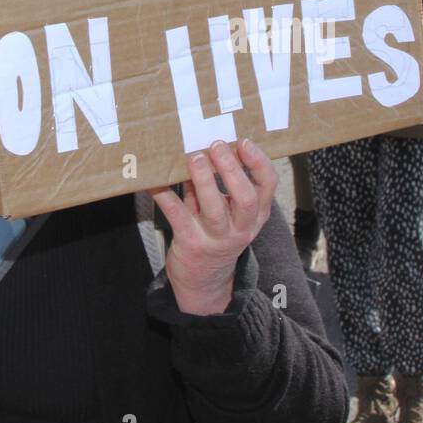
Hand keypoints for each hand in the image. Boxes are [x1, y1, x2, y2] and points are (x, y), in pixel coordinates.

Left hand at [152, 139, 277, 315]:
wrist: (204, 280)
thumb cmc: (216, 233)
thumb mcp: (229, 212)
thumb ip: (221, 184)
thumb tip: (205, 144)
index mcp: (256, 214)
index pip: (267, 186)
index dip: (258, 163)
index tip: (243, 142)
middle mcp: (241, 228)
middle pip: (245, 198)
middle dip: (231, 169)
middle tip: (216, 145)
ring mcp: (217, 238)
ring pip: (214, 208)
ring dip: (204, 180)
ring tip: (195, 158)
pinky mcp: (191, 243)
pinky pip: (177, 215)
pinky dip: (165, 195)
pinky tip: (155, 180)